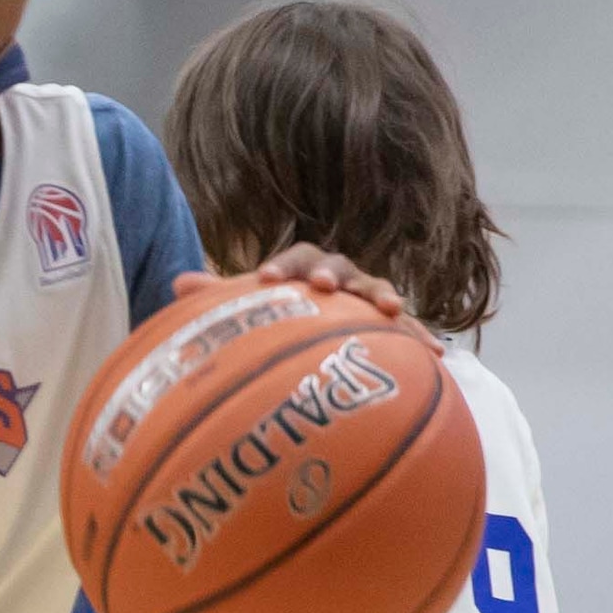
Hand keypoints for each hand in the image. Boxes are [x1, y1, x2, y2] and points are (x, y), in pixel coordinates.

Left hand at [178, 247, 410, 322]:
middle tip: (320, 285)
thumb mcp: (253, 311)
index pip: (294, 258)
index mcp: (305, 269)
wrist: (325, 329)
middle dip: (330, 273)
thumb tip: (178, 284)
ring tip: (390, 309)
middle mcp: (340, 277)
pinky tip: (434, 354)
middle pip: (338, 267)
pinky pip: (409, 329)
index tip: (265, 279)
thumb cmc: (284, 318)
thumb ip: (219, 300)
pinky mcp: (393, 325)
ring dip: (383, 296)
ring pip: (378, 290)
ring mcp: (368, 298)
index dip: (281, 265)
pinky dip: (420, 337)